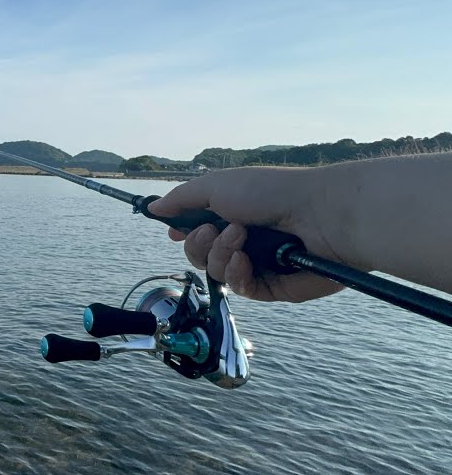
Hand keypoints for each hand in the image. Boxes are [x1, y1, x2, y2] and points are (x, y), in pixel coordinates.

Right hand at [147, 167, 353, 302]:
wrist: (320, 215)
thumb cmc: (272, 192)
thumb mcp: (217, 185)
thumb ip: (181, 199)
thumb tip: (153, 207)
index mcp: (231, 214)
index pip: (195, 230)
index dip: (182, 233)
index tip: (173, 232)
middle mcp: (243, 240)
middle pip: (199, 255)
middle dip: (199, 244)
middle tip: (215, 229)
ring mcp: (257, 264)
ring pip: (216, 272)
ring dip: (220, 255)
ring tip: (241, 238)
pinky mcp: (272, 287)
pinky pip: (239, 288)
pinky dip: (237, 274)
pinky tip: (246, 260)